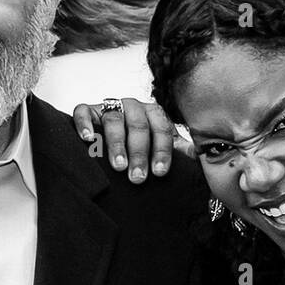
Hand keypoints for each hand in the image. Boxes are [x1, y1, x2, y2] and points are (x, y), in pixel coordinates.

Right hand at [71, 96, 190, 180]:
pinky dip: (85, 124)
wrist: (113, 145)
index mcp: (153, 115)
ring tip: (118, 166)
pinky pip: (84, 112)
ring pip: (114, 120)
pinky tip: (87, 139)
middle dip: (139, 153)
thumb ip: (180, 153)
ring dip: (116, 144)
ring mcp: (110, 107)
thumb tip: (201, 155)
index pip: (161, 128)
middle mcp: (133, 107)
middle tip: (138, 177)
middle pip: (138, 125)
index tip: (159, 172)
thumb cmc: (142, 152)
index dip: (162, 150)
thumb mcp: (162, 151)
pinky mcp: (88, 111)